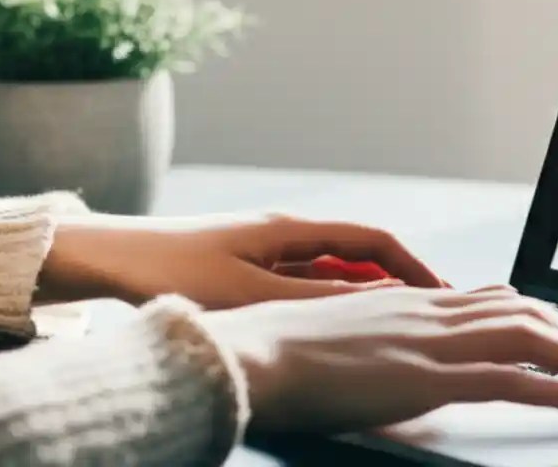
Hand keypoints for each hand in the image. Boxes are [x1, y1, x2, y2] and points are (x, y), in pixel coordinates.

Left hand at [38, 216, 447, 308]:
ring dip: (368, 296)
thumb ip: (318, 300)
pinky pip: (308, 284)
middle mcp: (287, 234)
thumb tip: (382, 303)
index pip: (376, 242)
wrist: (109, 256)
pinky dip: (334, 304)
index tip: (448, 295)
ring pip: (335, 273)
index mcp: (293, 229)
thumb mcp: (252, 293)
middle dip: (401, 284)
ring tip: (398, 328)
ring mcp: (268, 251)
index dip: (417, 267)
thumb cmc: (172, 270)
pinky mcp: (248, 269)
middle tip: (436, 317)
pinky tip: (339, 329)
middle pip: (361, 256)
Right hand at [203, 285, 557, 432]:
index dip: (546, 314)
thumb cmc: (281, 352)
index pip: (498, 296)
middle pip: (528, 310)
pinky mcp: (429, 377)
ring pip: (533, 336)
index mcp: (412, 300)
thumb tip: (402, 355)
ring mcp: (434, 341)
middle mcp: (433, 310)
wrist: (250, 355)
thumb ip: (382, 338)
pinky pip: (514, 380)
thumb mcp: (344, 335)